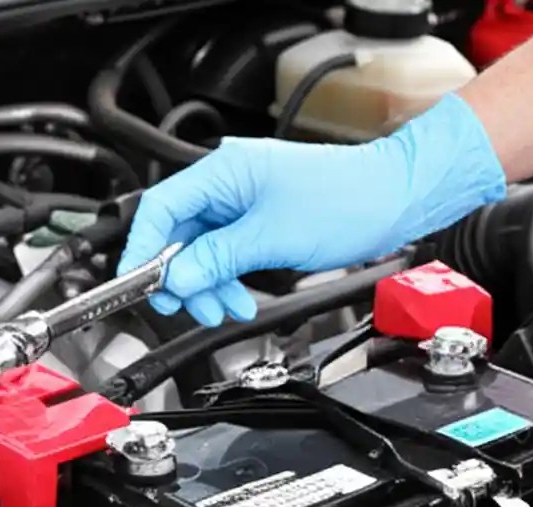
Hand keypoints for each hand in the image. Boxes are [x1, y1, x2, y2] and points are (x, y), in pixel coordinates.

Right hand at [119, 94, 506, 326]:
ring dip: (208, 283)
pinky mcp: (263, 219)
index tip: (136, 283)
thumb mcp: (271, 239)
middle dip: (181, 275)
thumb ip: (217, 259)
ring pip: (205, 248)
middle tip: (182, 306)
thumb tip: (176, 278)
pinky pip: (229, 251)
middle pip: (181, 233)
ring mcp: (246, 200)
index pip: (161, 208)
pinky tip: (237, 298)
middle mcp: (230, 181)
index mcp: (224, 171)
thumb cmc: (347, 201)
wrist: (397, 198)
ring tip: (222, 308)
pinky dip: (229, 277)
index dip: (143, 249)